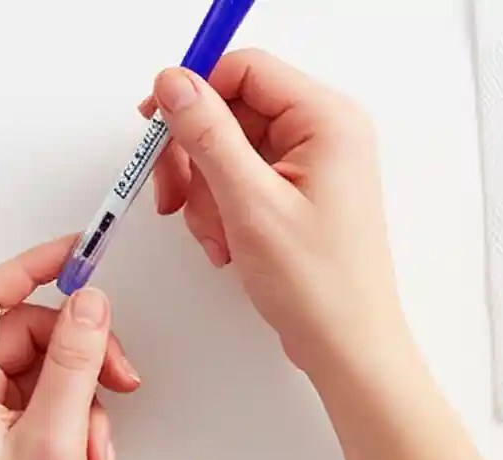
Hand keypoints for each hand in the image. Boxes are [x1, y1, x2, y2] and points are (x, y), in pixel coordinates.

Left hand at [0, 235, 140, 459]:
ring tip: (99, 443)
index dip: (29, 269)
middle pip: (24, 334)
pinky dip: (79, 422)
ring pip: (44, 370)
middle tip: (119, 372)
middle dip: (78, 349)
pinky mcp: (10, 446)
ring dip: (84, 395)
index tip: (77, 255)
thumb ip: (73, 363)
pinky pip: (49, 405)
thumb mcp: (55, 440)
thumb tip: (89, 302)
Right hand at [143, 50, 409, 377]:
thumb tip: (175, 84)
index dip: (194, 92)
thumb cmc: (319, 285)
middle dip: (194, 156)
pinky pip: (241, 177)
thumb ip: (208, 135)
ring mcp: (312, 162)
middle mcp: (324, 131)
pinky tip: (227, 243)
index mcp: (327, 120)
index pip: (245, 69)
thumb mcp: (250, 203)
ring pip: (228, 148)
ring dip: (205, 191)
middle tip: (173, 197)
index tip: (155, 125)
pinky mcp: (298, 190)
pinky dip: (220, 207)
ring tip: (215, 236)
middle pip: (231, 110)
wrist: (347, 346)